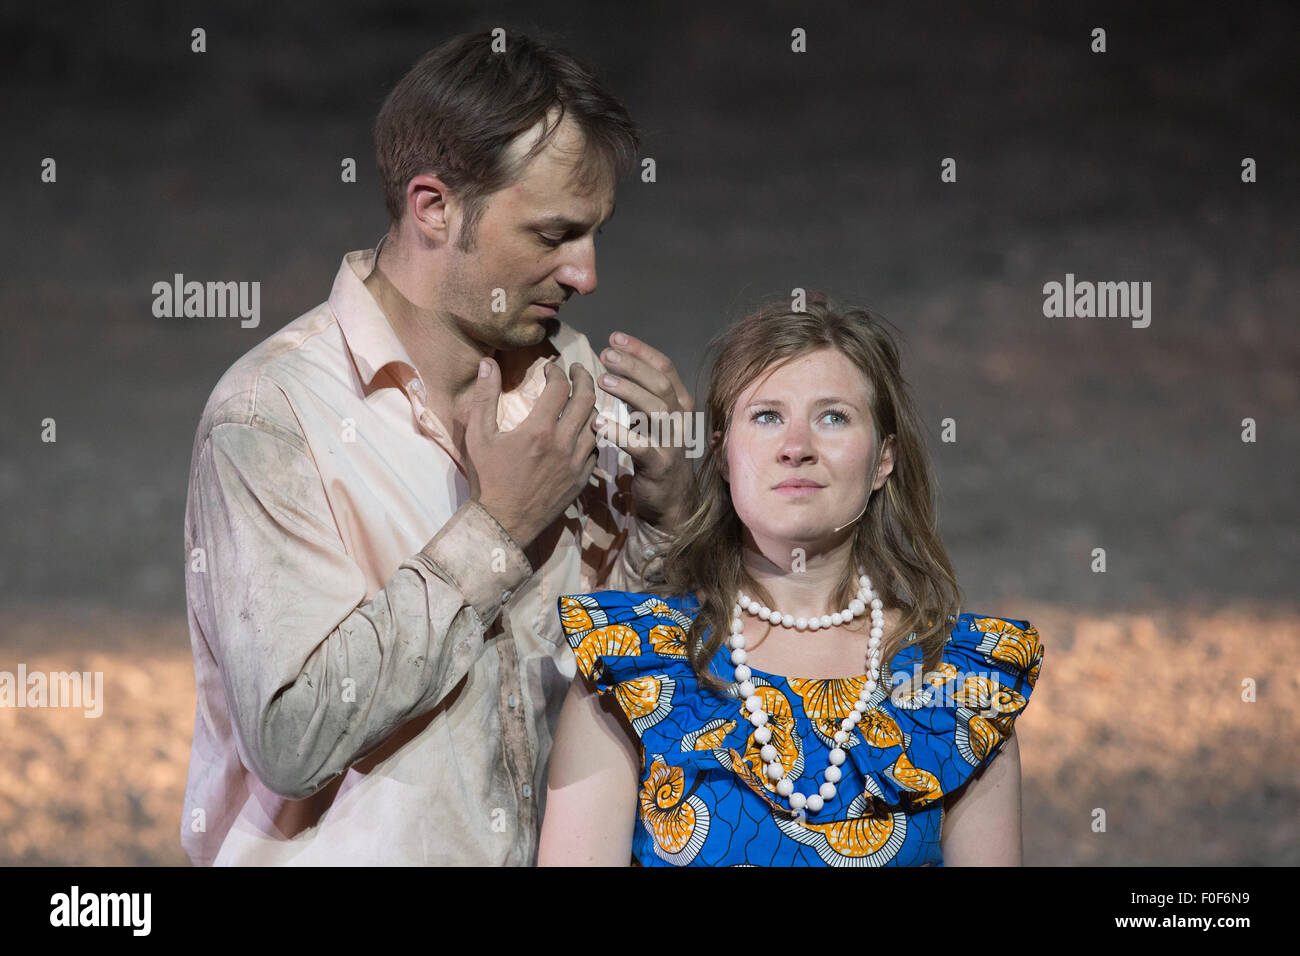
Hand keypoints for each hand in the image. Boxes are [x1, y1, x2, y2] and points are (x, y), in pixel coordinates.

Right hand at [465, 357, 599, 549]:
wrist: (503, 523)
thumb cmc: (487, 479)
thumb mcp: (478, 436)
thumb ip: (484, 397)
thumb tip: (487, 363)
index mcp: (539, 430)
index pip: (560, 388)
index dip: (557, 372)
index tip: (551, 368)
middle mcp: (563, 444)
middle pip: (587, 400)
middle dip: (583, 378)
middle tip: (576, 370)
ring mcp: (576, 463)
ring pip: (597, 424)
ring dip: (591, 405)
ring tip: (581, 397)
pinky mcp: (581, 479)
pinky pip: (595, 449)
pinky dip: (592, 433)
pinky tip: (582, 429)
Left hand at [593, 332, 694, 528]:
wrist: (670, 501)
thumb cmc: (655, 453)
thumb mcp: (651, 419)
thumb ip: (639, 394)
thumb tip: (614, 362)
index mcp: (679, 403)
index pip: (664, 367)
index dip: (640, 350)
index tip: (614, 338)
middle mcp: (680, 419)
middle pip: (660, 384)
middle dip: (633, 366)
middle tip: (604, 355)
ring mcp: (672, 442)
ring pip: (656, 409)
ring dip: (629, 392)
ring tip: (602, 381)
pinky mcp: (660, 466)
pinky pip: (642, 447)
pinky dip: (621, 434)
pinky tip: (599, 424)